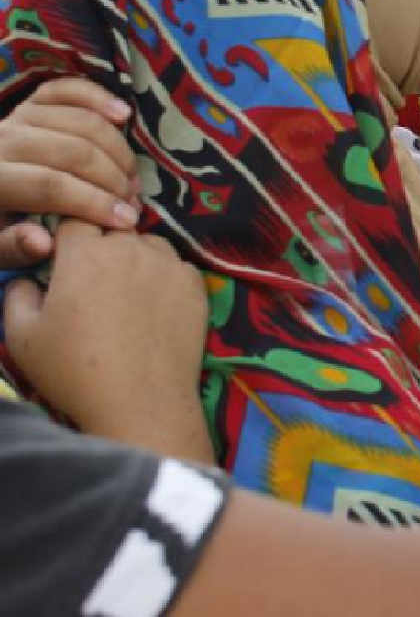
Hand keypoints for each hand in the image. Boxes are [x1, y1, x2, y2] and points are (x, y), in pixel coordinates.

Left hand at [0, 78, 140, 252]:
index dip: (93, 203)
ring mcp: (17, 117)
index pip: (49, 186)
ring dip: (117, 150)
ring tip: (132, 178)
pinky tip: (123, 115)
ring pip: (80, 122)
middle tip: (133, 202)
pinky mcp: (30, 102)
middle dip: (112, 178)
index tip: (127, 221)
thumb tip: (44, 242)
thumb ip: (14, 248)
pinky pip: (67, 90)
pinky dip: (98, 98)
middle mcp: (1, 141)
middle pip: (72, 151)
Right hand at [3, 221, 211, 460]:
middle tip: (93, 287)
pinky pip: (177, 268)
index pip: (74, 220)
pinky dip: (165, 279)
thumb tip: (29, 278)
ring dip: (136, 259)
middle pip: (114, 231)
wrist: (140, 403)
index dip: (67, 239)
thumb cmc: (73, 370)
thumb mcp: (20, 335)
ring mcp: (170, 266)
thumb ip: (17, 293)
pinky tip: (154, 308)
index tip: (63, 263)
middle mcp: (131, 249)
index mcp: (85, 253)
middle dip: (101, 248)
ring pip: (149, 245)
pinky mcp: (197, 287)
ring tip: (125, 296)